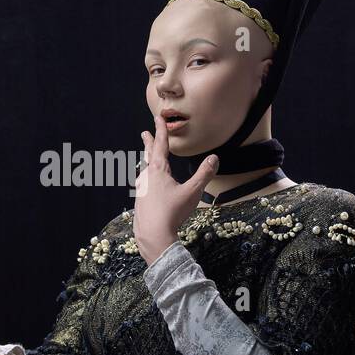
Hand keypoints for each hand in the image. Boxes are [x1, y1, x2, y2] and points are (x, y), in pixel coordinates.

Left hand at [133, 114, 218, 264]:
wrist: (153, 235)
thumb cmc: (172, 212)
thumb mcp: (192, 192)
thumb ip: (204, 174)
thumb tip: (214, 158)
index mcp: (158, 171)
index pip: (161, 146)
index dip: (160, 131)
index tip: (158, 119)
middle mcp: (147, 178)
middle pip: (149, 156)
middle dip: (149, 143)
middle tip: (144, 133)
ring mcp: (141, 191)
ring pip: (145, 171)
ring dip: (147, 162)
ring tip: (147, 159)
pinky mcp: (140, 203)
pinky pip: (144, 186)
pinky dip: (147, 180)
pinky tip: (148, 187)